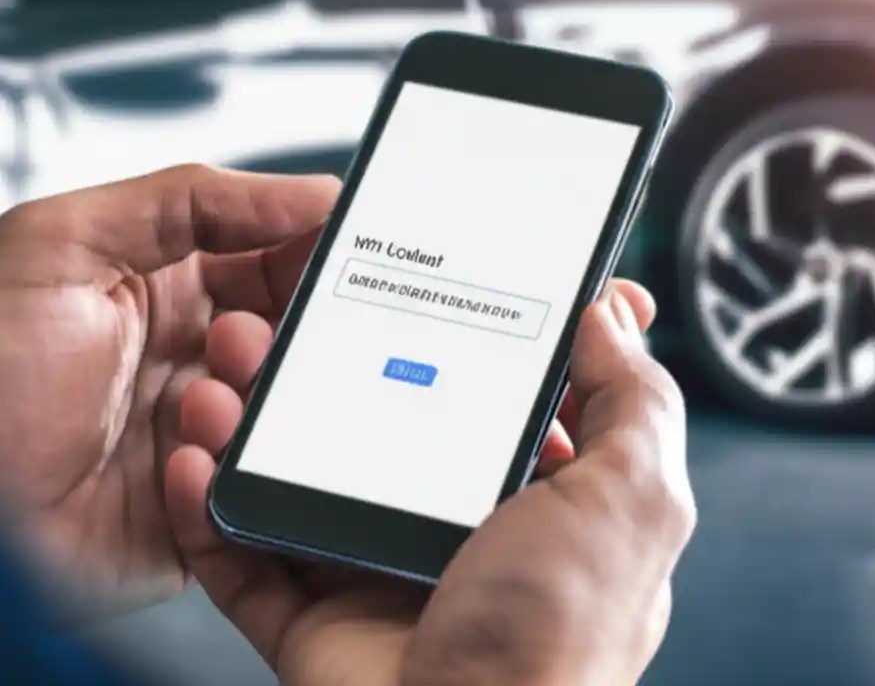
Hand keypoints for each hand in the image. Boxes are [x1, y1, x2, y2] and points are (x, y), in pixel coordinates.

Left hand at [0, 165, 338, 608]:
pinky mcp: (201, 514)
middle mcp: (193, 362)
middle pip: (296, 341)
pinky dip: (231, 480)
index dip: (314, 253)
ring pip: (287, 421)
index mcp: (170, 290)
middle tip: (247, 335)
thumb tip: (310, 192)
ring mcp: (201, 438)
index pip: (278, 259)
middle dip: (291, 336)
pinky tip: (180, 463)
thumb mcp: (66, 242)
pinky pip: (257, 501)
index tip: (348, 249)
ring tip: (199, 400)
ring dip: (257, 406)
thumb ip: (192, 200)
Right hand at [165, 280, 695, 685]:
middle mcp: (469, 539)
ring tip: (229, 364)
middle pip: (389, 428)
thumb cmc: (558, 635)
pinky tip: (195, 452)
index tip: (421, 282)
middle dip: (338, 366)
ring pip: (311, 478)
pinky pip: (250, 557)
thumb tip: (613, 318)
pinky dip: (210, 506)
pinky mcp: (319, 624)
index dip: (468, 340)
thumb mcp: (631, 497)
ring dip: (260, 418)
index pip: (506, 405)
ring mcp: (388, 580)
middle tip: (295, 314)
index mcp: (549, 504)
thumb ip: (636, 401)